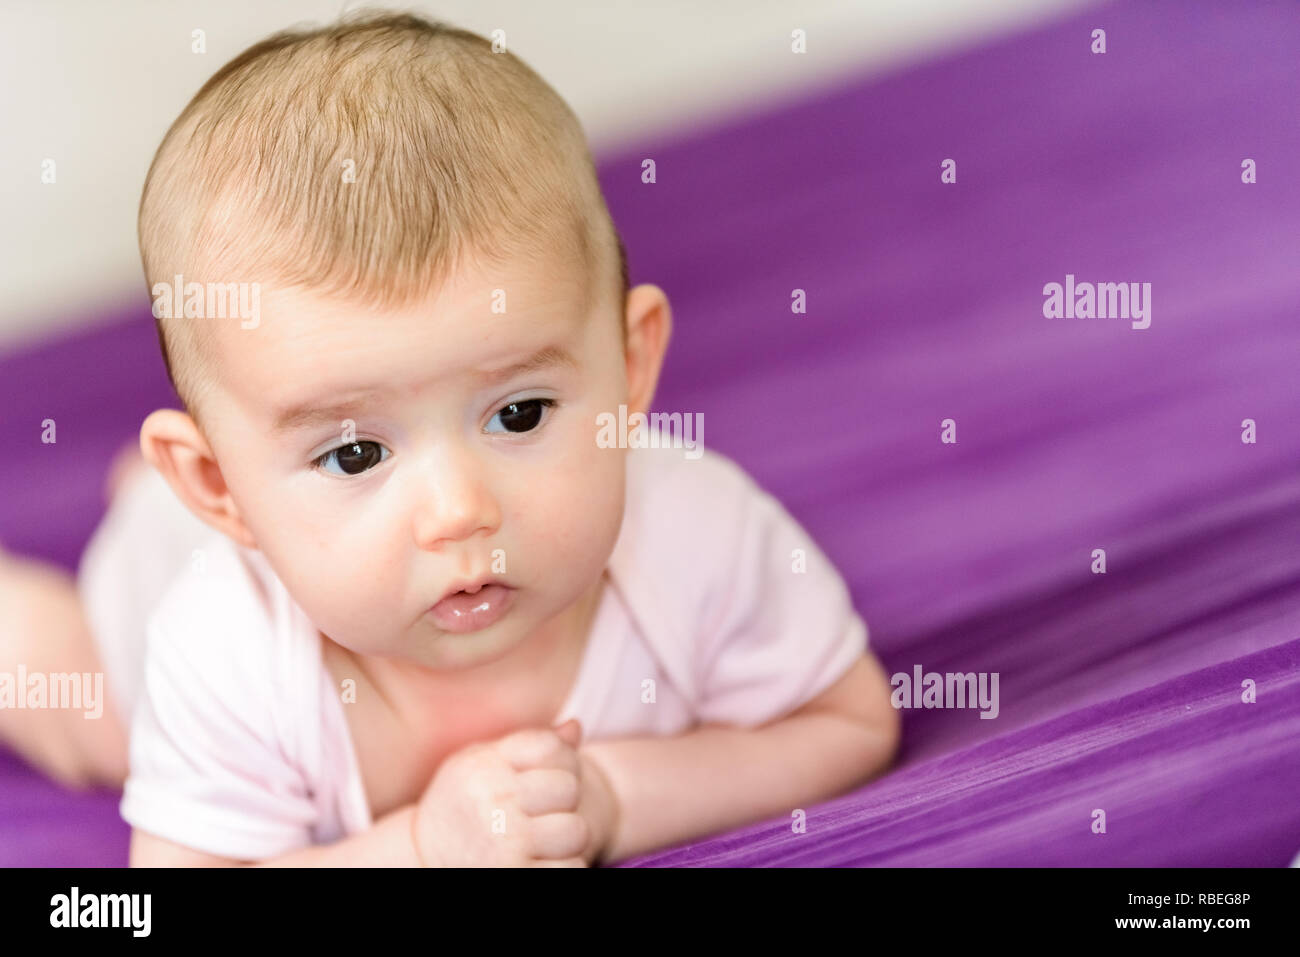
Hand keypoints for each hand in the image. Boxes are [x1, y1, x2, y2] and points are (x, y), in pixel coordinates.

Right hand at [412, 718, 601, 866]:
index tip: (542, 781)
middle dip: (562, 804)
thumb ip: (527, 745)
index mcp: (483, 766)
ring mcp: (505, 841)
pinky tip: (540, 864)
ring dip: (566, 842)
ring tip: (539, 844)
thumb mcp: (480, 766)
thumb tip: (575, 727)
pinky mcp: (514, 873)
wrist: (421, 860)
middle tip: (540, 817)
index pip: (552, 748)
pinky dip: (565, 868)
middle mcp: (492, 801)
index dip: (560, 763)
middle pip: (568, 787)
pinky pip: (572, 868)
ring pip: (577, 831)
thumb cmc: (461, 808)